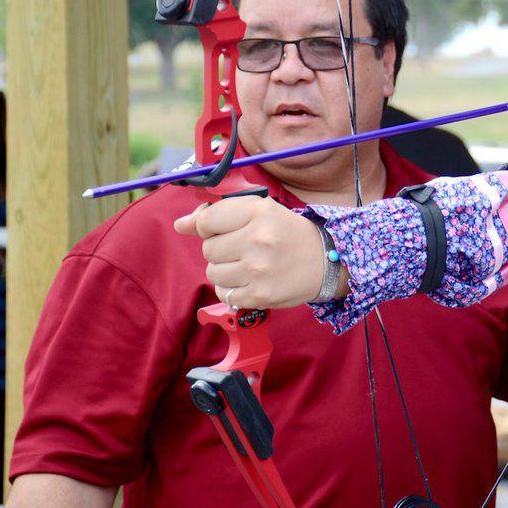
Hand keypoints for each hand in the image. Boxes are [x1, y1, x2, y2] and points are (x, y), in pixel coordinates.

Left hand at [173, 196, 325, 308]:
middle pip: (208, 249)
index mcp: (259, 212)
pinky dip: (232, 289)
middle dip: (221, 250)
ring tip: (248, 265)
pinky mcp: (259, 295)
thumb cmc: (289, 234)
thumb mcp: (260, 212)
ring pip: (213, 273)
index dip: (209, 227)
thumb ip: (218, 215)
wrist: (327, 262)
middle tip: (245, 248)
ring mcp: (258, 270)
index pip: (207, 221)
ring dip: (225, 270)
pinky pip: (223, 294)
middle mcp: (258, 239)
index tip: (222, 229)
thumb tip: (180, 225)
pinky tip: (250, 281)